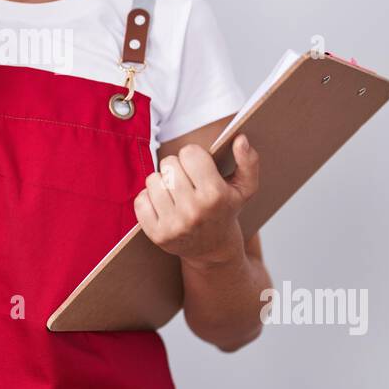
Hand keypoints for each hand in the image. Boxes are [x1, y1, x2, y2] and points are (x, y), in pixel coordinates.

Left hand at [134, 135, 260, 266]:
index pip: (189, 152)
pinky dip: (149, 199)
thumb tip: (241, 139)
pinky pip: (140, 200)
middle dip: (177, 168)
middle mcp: (194, 210)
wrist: (213, 249)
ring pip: (152, 180)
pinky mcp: (157, 235)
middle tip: (187, 181)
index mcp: (215, 195)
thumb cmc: (226, 211)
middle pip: (169, 163)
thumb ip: (248, 161)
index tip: (199, 168)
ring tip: (175, 193)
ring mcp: (174, 224)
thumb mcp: (245, 188)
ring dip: (162, 183)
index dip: (194, 157)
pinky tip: (164, 206)